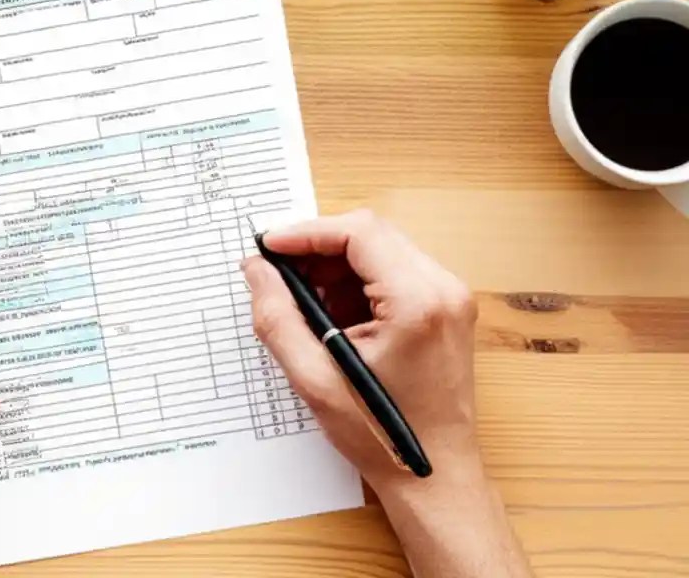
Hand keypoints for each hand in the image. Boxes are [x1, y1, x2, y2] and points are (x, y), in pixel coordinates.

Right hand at [241, 209, 478, 490]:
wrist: (435, 476)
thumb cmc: (381, 435)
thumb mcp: (314, 378)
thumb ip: (278, 318)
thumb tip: (257, 270)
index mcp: (417, 302)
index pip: (358, 233)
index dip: (307, 232)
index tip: (268, 247)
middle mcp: (443, 289)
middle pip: (371, 235)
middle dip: (318, 249)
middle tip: (278, 275)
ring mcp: (450, 298)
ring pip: (382, 251)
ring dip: (337, 267)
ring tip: (305, 306)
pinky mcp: (446, 310)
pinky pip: (395, 274)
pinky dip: (357, 284)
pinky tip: (334, 317)